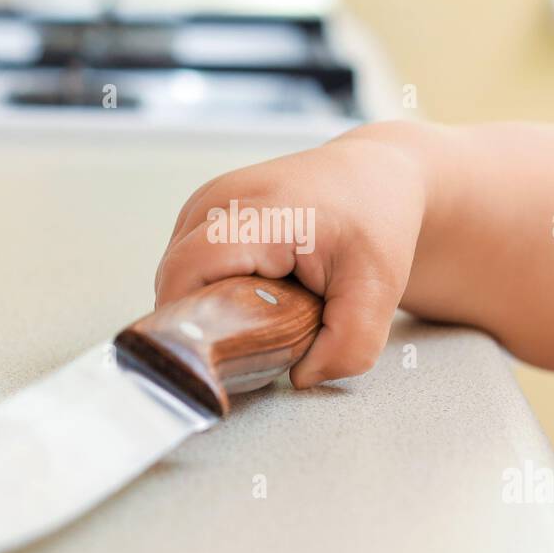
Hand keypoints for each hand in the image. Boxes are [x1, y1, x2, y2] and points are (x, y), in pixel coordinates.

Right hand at [154, 129, 427, 386]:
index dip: (191, 322)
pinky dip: (209, 286)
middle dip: (204, 322)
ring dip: (206, 304)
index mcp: (260, 213)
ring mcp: (206, 200)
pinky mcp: (203, 208)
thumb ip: (348, 347)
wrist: (374, 175)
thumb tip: (298, 376)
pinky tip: (248, 291)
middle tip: (249, 343)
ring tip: (255, 313)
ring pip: (176, 274)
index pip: (186, 273)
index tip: (217, 360)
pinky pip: (186, 263)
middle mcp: (221, 199)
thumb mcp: (378, 291)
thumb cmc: (374, 222)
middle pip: (175, 280)